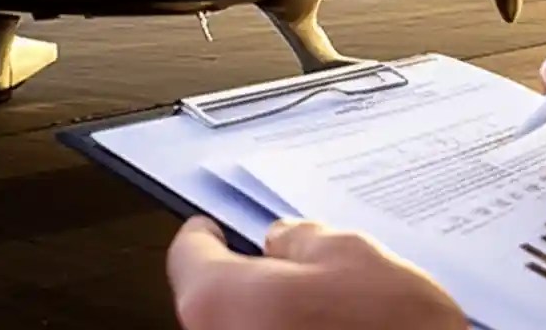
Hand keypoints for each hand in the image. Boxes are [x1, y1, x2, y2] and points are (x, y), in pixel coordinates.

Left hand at [166, 216, 466, 329]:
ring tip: (342, 309)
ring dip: (282, 318)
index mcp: (219, 301)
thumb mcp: (354, 257)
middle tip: (300, 265)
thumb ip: (304, 240)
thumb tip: (284, 242)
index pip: (191, 254)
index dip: (209, 234)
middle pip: (219, 300)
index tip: (214, 227)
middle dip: (257, 280)